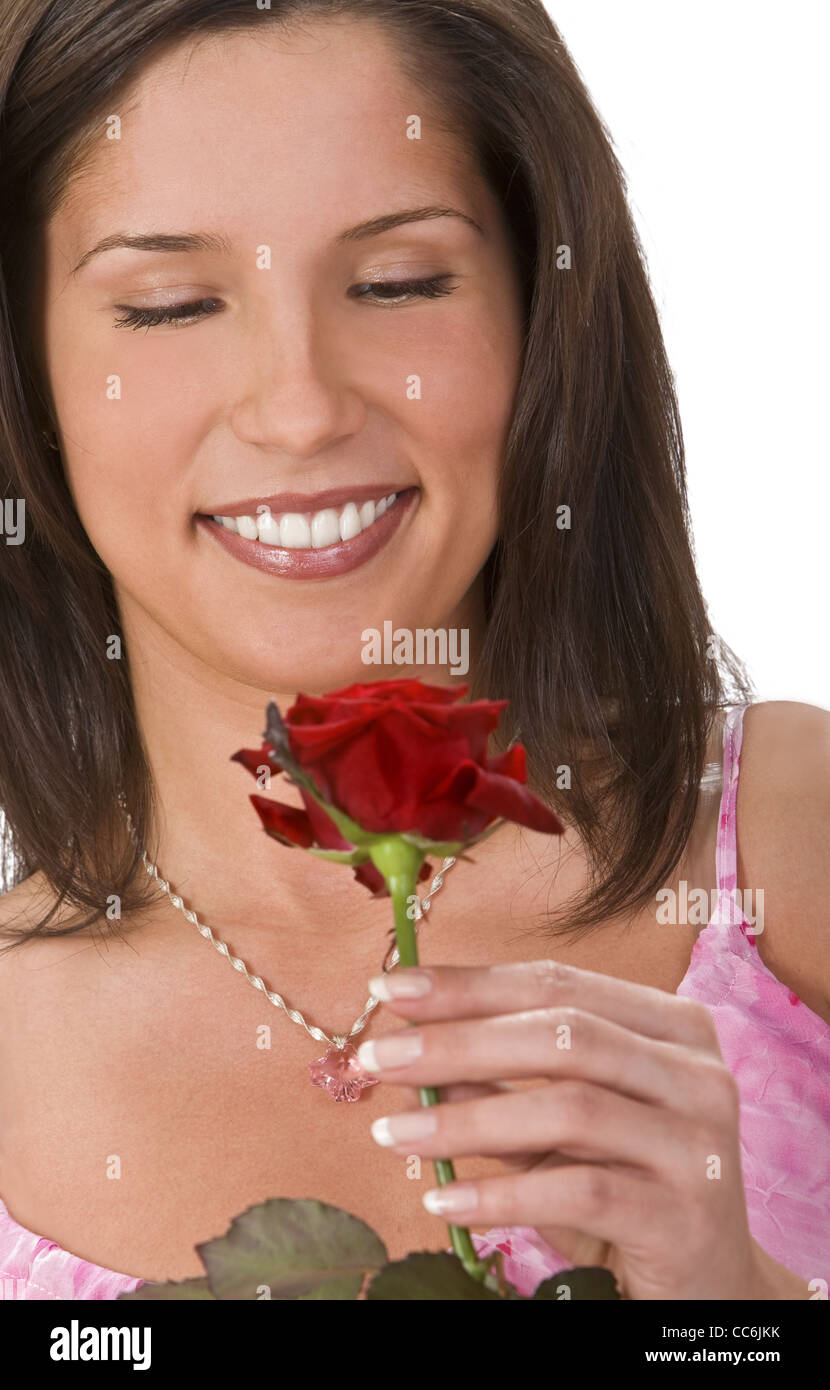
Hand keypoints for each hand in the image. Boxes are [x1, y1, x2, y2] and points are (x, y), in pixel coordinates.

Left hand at [358, 959, 790, 1299]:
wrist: (706, 1284)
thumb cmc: (624, 1185)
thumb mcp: (556, 1126)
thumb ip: (497, 1080)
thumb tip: (406, 1048)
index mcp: (671, 1026)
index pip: (557, 983)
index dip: (469, 984)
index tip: (390, 987)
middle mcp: (697, 1073)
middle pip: (562, 1034)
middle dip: (457, 1041)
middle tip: (377, 1057)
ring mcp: (699, 1142)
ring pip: (569, 1108)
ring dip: (465, 1120)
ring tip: (391, 1133)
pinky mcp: (685, 1215)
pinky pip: (578, 1192)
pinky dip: (501, 1194)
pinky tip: (443, 1200)